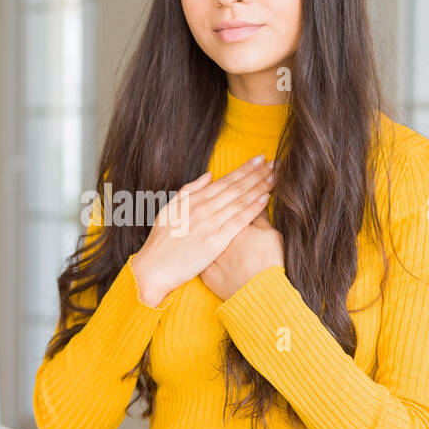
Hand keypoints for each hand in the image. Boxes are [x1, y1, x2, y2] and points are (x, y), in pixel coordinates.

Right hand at [130, 156, 274, 305]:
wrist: (153, 268)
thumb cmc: (160, 242)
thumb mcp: (169, 210)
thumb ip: (188, 191)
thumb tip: (209, 176)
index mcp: (193, 200)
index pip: (225, 181)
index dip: (244, 169)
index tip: (259, 160)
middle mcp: (203, 208)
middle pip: (236, 187)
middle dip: (257, 174)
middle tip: (275, 163)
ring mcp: (210, 224)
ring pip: (240, 200)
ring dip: (259, 187)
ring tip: (275, 176)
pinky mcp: (215, 241)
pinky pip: (238, 221)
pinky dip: (253, 208)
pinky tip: (265, 198)